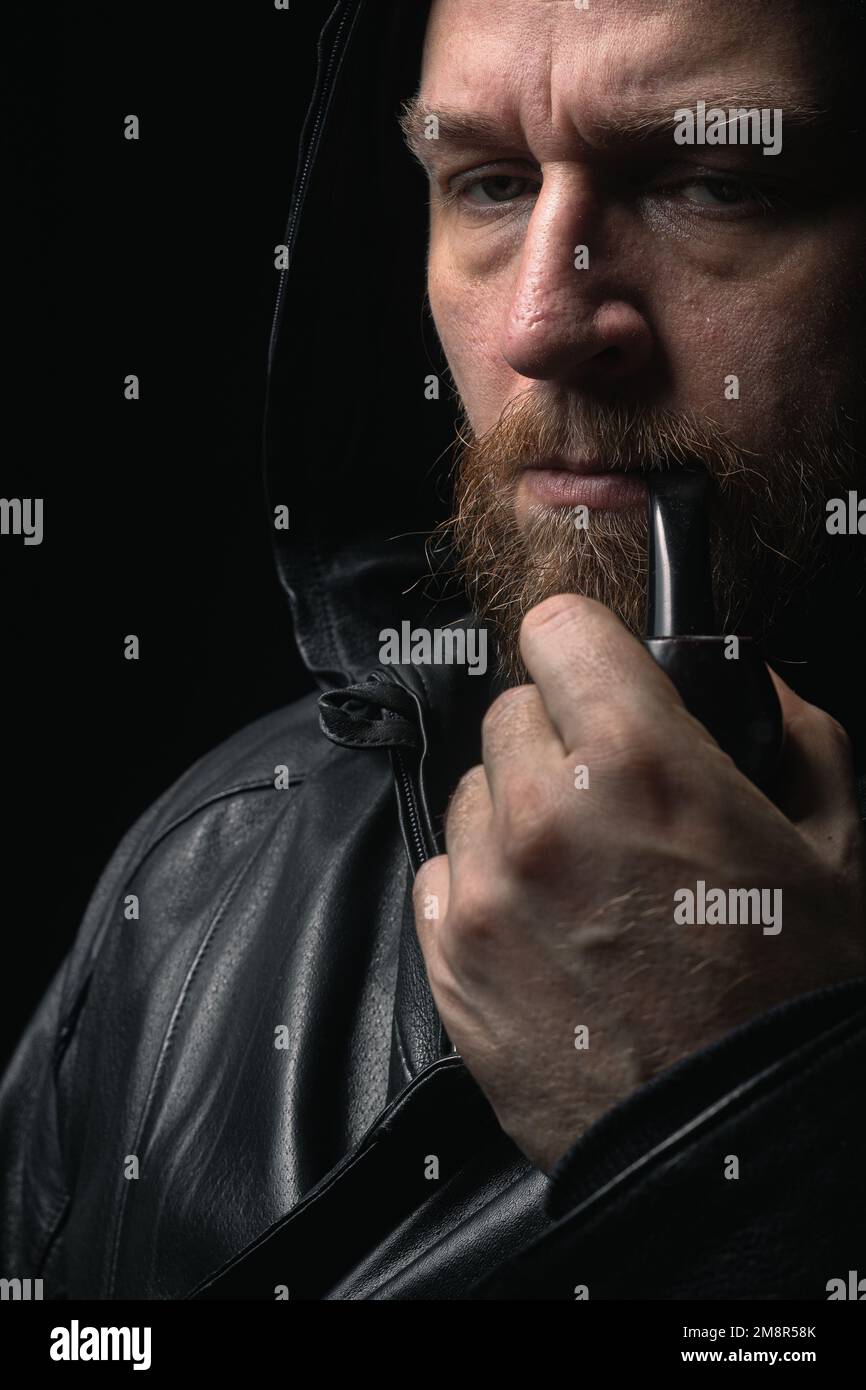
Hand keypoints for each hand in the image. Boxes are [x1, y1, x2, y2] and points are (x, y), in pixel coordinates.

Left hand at [413, 595, 865, 1173]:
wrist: (736, 1149)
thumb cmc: (792, 1000)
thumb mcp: (839, 847)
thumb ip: (797, 735)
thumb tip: (751, 685)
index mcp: (640, 763)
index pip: (557, 627)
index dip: (586, 645)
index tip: (597, 669)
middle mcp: (544, 814)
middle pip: (509, 711)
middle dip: (559, 737)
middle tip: (610, 794)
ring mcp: (484, 890)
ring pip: (472, 793)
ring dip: (517, 812)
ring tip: (582, 873)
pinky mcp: (449, 959)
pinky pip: (440, 873)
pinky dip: (480, 884)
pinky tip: (543, 924)